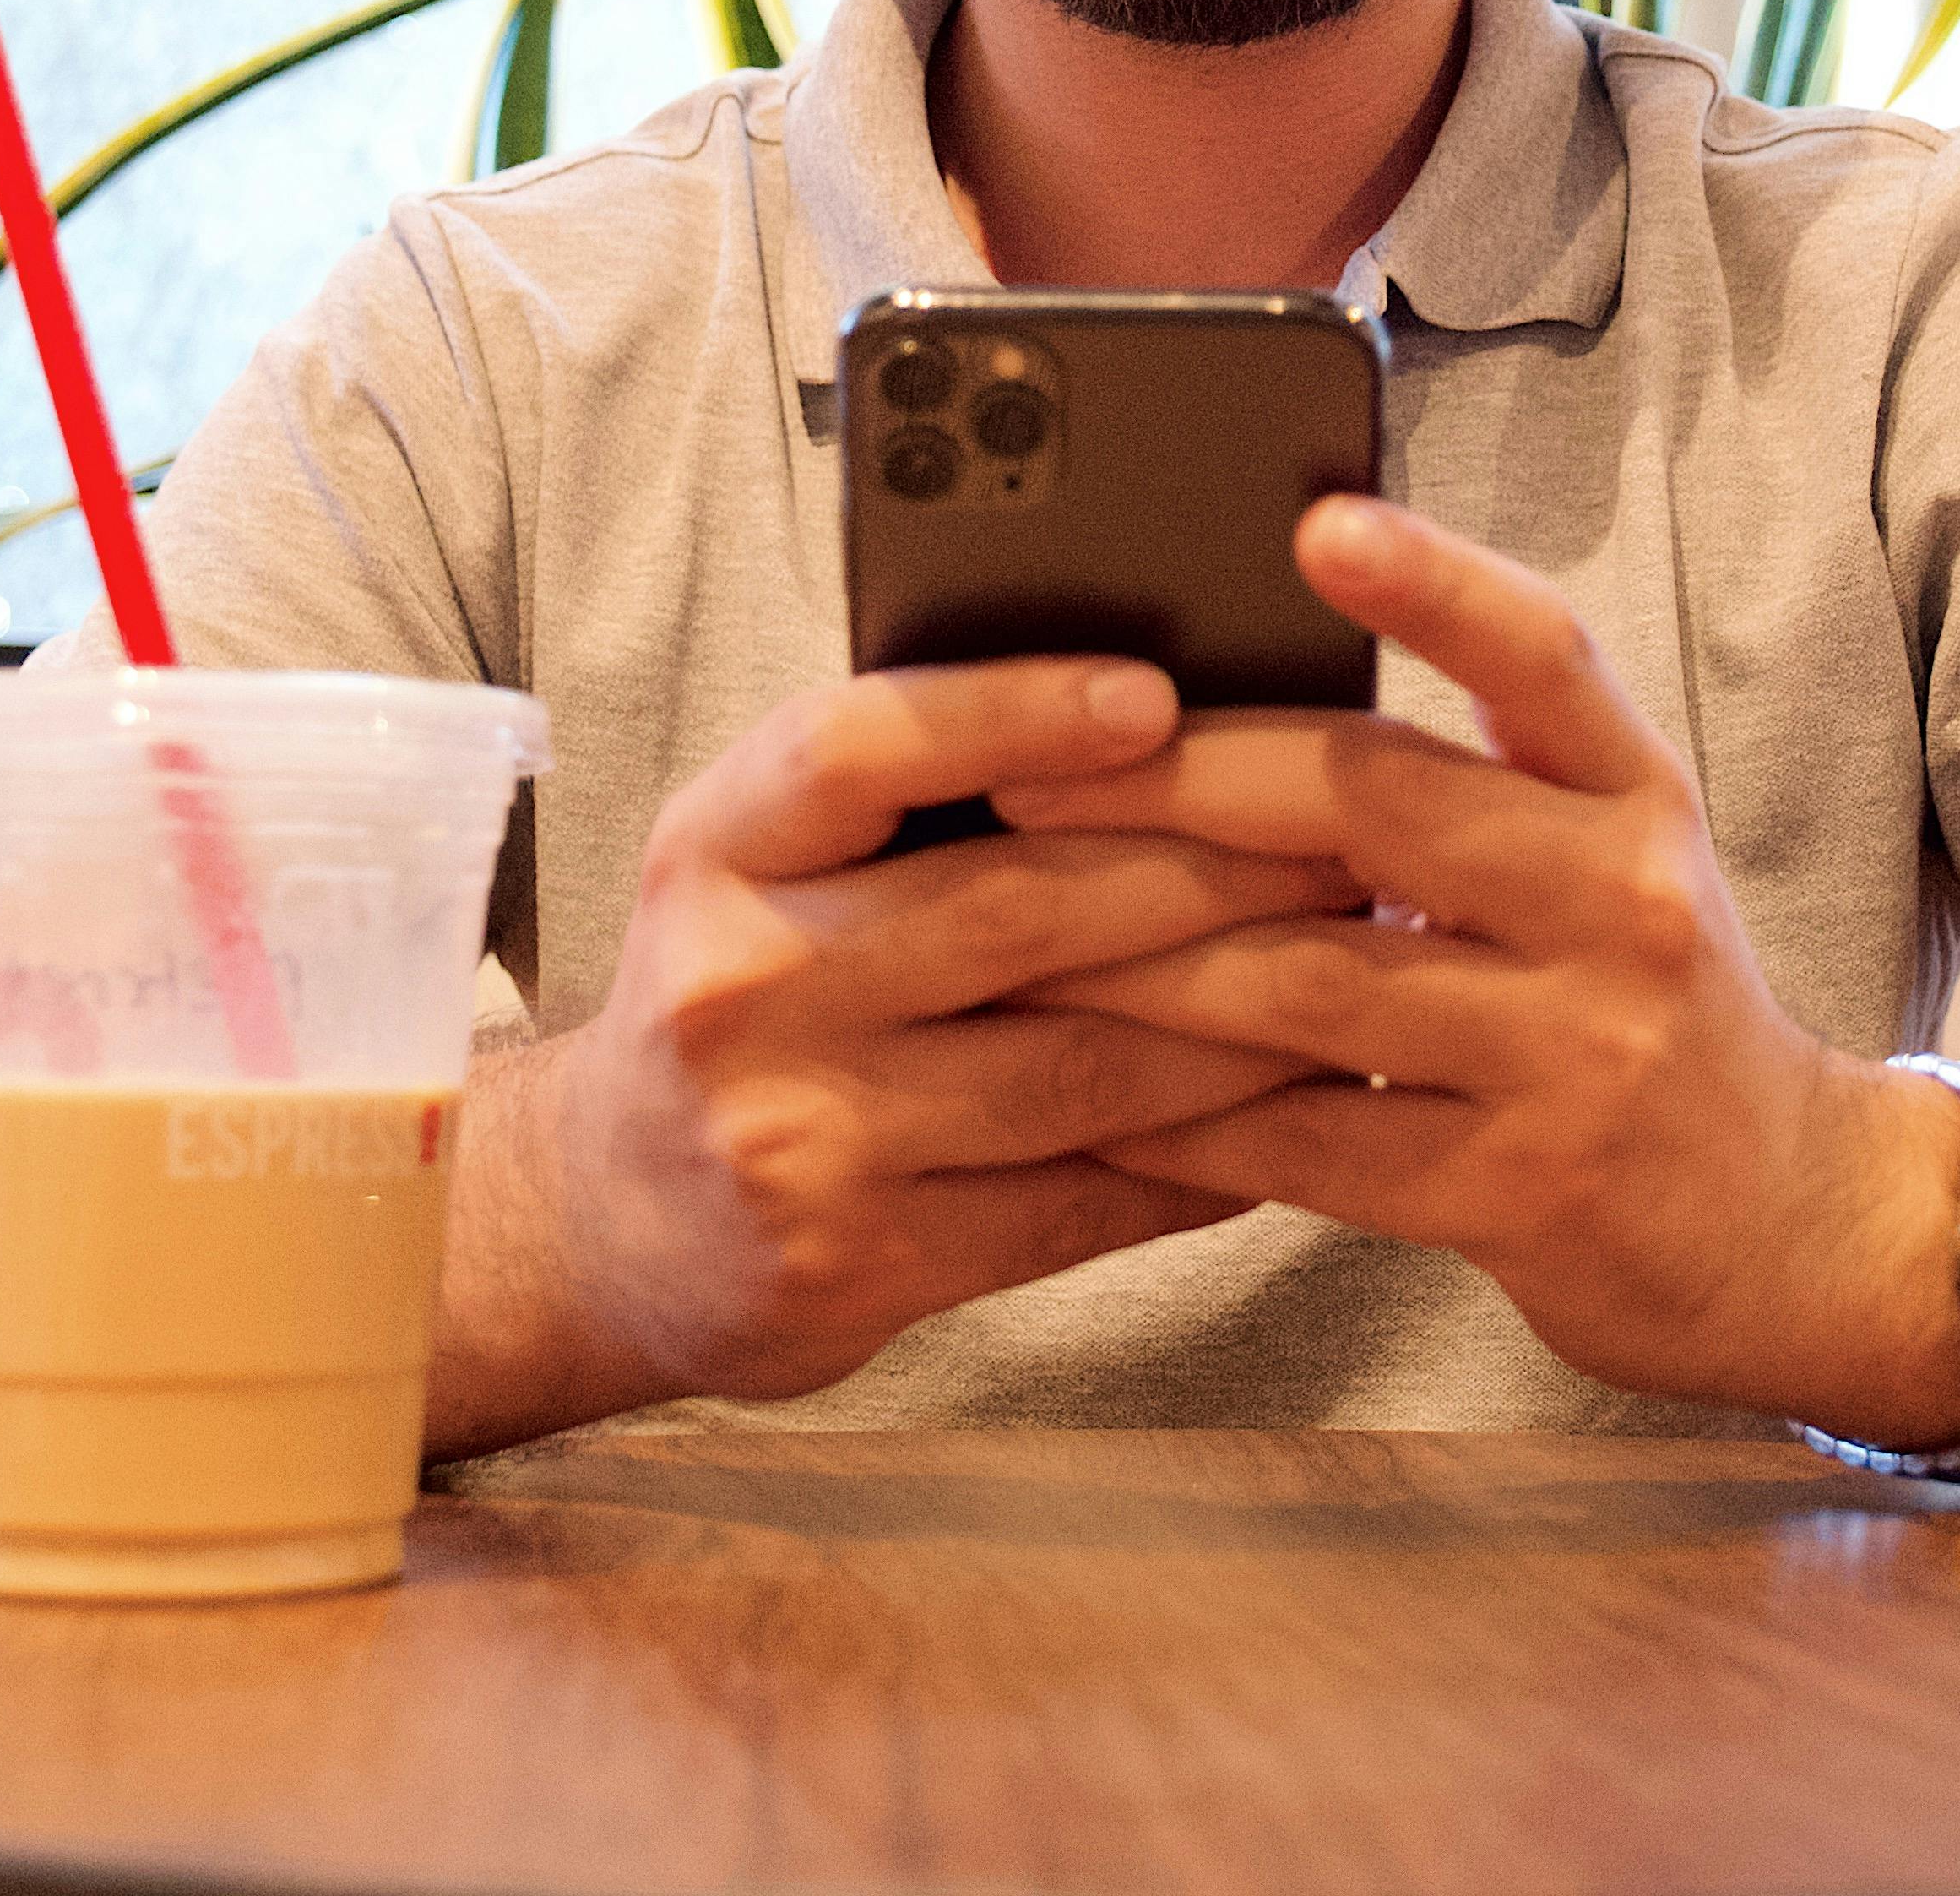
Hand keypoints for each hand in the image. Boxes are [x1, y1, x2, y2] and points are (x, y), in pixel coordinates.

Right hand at [530, 655, 1370, 1407]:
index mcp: (716, 848)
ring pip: (1075, 1065)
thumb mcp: (759, 865)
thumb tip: (1152, 717)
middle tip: (1347, 839)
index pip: (856, 749)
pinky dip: (1199, 1157)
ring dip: (1240, 1022)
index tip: (1156, 696)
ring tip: (1353, 968)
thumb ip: (901, 795)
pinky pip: (1076, 1201)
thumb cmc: (741, 995)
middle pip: (1014, 907)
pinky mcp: (860, 1262)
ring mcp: (796, 1136)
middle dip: (1209, 870)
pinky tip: (1288, 1112)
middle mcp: (742, 985)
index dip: (1010, 713)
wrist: (605, 1221)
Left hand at [991, 499, 1959, 1445]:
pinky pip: (1311, 1145)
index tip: (1318, 521)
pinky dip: (1187, 1124)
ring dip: (1139, 962)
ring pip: (1310, 982)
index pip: (1542, 654)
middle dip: (1174, 782)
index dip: (1433, 583)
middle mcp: (1621, 904)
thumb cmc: (1634, 1003)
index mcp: (1631, 794)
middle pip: (1372, 801)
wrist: (1784, 1224)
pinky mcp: (1523, 1193)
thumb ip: (1460, 781)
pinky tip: (1094, 1104)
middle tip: (1023, 774)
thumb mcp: (1595, 860)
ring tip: (1011, 939)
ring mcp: (1578, 1054)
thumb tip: (1221, 690)